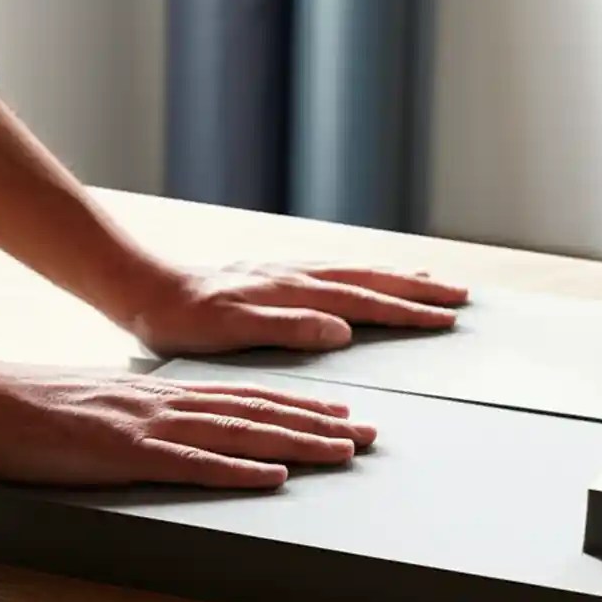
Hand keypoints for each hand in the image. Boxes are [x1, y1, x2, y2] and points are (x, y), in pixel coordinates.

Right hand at [0, 364, 376, 488]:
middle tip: (369, 435)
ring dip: (296, 443)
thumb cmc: (42, 406)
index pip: (248, 399)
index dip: (300, 407)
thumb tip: (181, 426)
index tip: (343, 415)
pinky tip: (272, 477)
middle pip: (259, 413)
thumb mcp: (109, 404)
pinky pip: (190, 465)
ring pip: (240, 434)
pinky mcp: (126, 455)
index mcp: (166, 394)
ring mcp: (151, 427)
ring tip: (342, 451)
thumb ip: (150, 413)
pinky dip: (236, 471)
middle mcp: (170, 404)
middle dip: (320, 424)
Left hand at [130, 262, 469, 354]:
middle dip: (418, 289)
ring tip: (430, 280)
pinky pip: (334, 271)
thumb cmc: (181, 320)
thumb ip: (287, 328)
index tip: (446, 318)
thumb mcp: (230, 330)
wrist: (142, 289)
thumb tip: (342, 329)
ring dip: (396, 277)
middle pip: (371, 279)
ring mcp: (286, 273)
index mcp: (291, 292)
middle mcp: (295, 276)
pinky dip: (363, 274)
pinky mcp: (273, 275)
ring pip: (355, 271)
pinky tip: (366, 277)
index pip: (364, 302)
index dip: (408, 311)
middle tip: (459, 297)